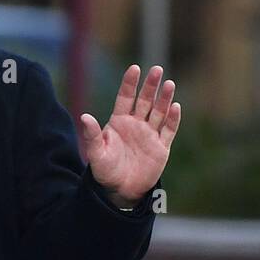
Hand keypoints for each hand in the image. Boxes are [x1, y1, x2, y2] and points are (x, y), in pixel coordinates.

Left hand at [79, 64, 181, 205]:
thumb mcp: (96, 153)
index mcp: (119, 122)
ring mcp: (149, 134)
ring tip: (168, 84)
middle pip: (145, 101)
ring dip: (164, 99)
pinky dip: (172, 119)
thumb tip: (84, 117)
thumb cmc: (105, 170)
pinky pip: (168, 130)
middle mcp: (136, 124)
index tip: (134, 69)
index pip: (125, 98)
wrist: (119, 190)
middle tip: (156, 70)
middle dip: (150, 86)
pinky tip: (175, 106)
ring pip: (159, 112)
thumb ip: (92, 135)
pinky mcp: (160, 147)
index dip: (130, 84)